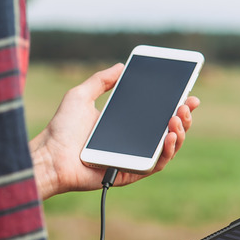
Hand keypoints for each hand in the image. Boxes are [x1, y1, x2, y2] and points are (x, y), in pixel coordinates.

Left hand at [29, 63, 199, 199]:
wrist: (51, 155)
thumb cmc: (61, 129)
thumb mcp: (80, 95)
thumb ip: (101, 80)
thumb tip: (121, 65)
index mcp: (123, 123)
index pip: (155, 113)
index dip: (175, 104)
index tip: (187, 93)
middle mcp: (131, 141)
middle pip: (167, 130)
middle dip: (183, 116)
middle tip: (187, 104)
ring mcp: (133, 157)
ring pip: (167, 147)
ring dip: (180, 132)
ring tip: (178, 117)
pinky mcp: (131, 173)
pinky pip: (156, 164)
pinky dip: (167, 151)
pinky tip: (170, 136)